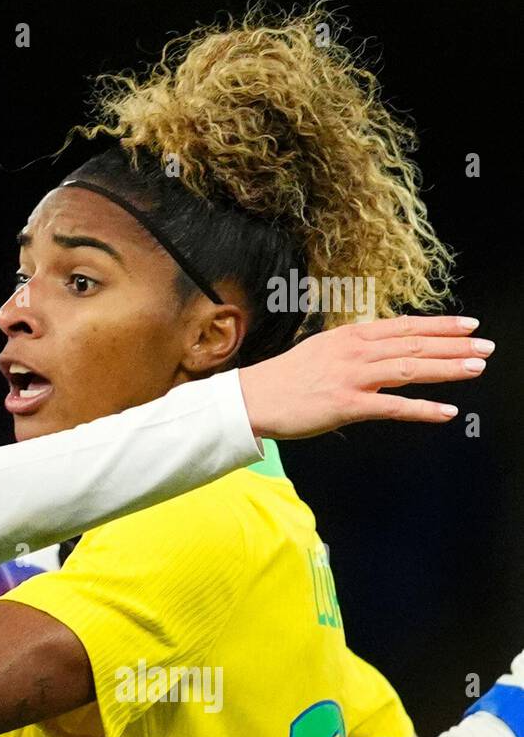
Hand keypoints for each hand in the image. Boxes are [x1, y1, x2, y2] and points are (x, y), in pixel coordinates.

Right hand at [238, 315, 491, 438]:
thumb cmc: (284, 379)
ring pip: (410, 369)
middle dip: (454, 344)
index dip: (440, 325)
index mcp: (349, 336)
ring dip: (447, 368)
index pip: (404, 327)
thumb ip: (352, 348)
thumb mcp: (321, 351)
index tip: (468, 324)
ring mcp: (351, 378)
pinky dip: (422, 409)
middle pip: (414, 345)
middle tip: (486, 346)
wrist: (251, 399)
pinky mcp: (346, 406)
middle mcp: (354, 352)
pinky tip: (446, 412)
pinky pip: (392, 407)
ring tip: (477, 367)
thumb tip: (380, 347)